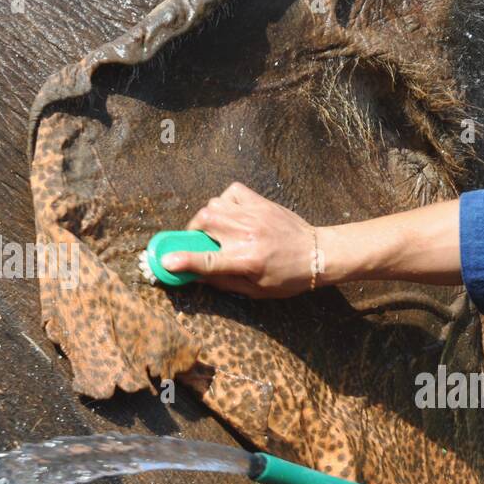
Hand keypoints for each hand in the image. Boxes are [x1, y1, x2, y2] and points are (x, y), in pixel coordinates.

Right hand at [160, 182, 318, 297]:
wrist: (318, 253)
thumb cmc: (288, 277)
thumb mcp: (256, 290)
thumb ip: (224, 282)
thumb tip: (194, 276)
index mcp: (248, 260)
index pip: (208, 260)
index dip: (183, 260)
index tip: (165, 261)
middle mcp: (247, 234)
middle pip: (203, 224)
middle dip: (193, 235)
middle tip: (200, 245)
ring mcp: (253, 214)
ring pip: (213, 207)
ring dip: (207, 220)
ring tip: (217, 232)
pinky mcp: (259, 202)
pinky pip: (229, 193)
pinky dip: (224, 202)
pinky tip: (231, 215)